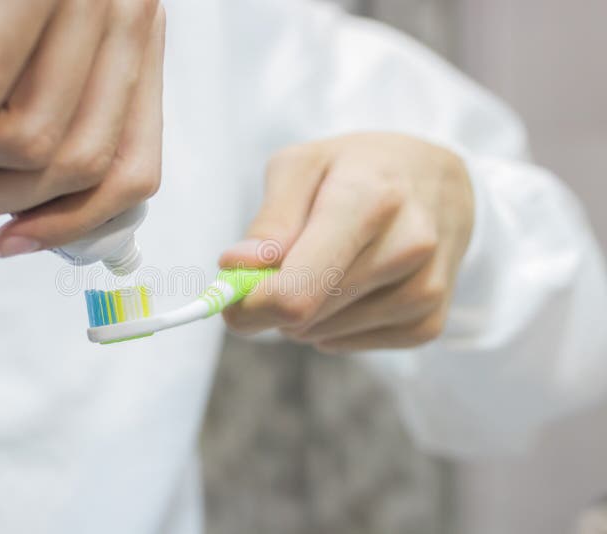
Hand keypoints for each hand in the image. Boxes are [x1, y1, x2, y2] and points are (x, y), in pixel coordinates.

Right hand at [0, 0, 165, 256]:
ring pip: (26, 143)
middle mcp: (126, 24)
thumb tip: (24, 220)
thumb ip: (54, 111)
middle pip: (73, 169)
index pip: (134, 173)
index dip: (73, 224)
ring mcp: (88, 1)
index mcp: (137, 48)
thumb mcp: (47, 41)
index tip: (14, 239)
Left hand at [220, 132, 473, 352]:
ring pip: (324, 334)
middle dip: (276, 300)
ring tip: (326, 263)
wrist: (440, 181)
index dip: (251, 306)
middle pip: (305, 315)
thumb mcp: (304, 166)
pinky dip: (334, 326)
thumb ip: (270, 218)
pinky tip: (348, 287)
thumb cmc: (359, 169)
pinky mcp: (430, 321)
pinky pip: (351, 345)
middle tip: (284, 262)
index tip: (233, 297)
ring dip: (306, 313)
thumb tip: (238, 267)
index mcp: (370, 199)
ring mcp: (425, 289)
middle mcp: (408, 247)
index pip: (297, 290)